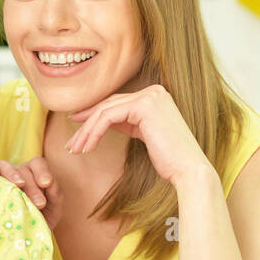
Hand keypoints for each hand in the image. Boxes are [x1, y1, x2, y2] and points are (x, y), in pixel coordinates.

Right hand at [0, 157, 63, 229]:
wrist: (21, 239)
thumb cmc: (37, 221)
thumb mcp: (52, 210)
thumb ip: (56, 194)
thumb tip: (49, 183)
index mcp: (33, 175)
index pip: (37, 164)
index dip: (42, 171)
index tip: (46, 184)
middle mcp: (15, 173)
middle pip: (22, 169)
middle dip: (32, 185)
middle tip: (39, 204)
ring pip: (3, 165)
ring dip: (12, 173)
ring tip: (17, 186)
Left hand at [63, 84, 210, 185]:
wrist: (188, 169)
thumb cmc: (168, 157)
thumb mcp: (142, 132)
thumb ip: (126, 121)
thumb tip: (101, 118)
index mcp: (155, 95)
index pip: (116, 103)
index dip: (92, 115)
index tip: (77, 129)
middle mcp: (154, 91)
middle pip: (108, 105)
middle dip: (86, 124)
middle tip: (71, 143)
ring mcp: (149, 96)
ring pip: (105, 111)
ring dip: (86, 132)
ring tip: (75, 149)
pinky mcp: (143, 105)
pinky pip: (108, 117)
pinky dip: (94, 133)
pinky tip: (87, 148)